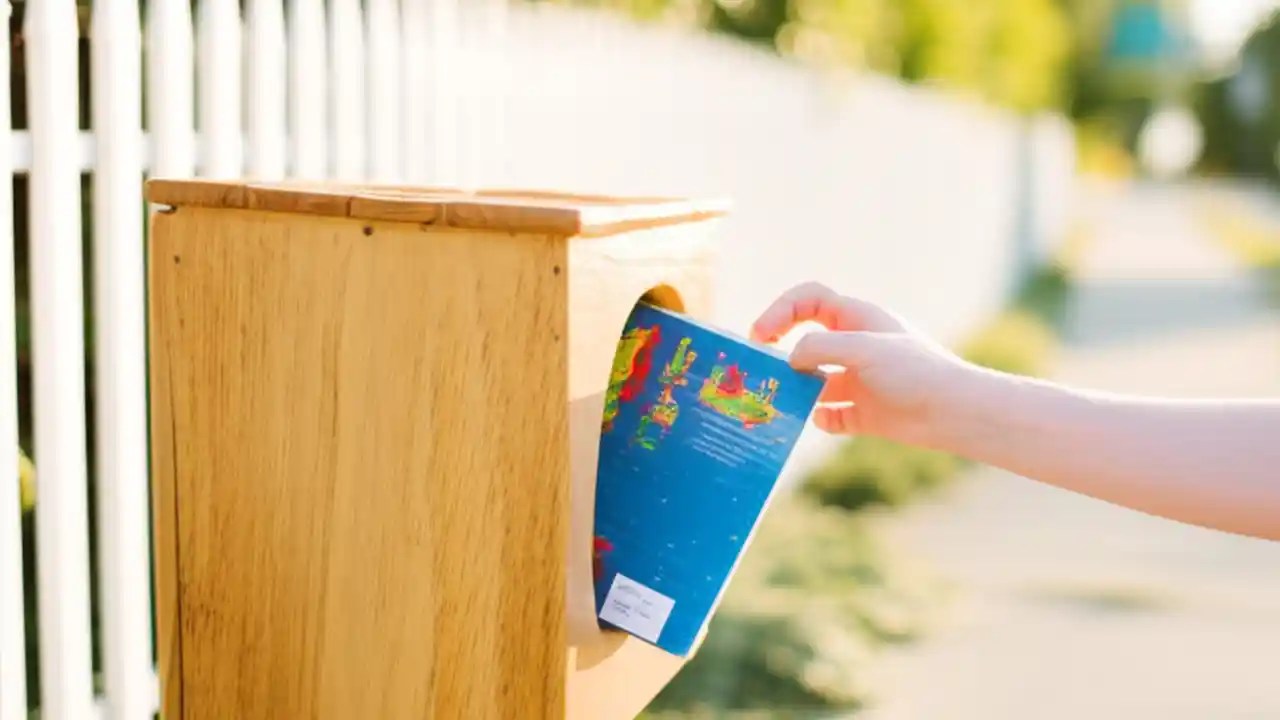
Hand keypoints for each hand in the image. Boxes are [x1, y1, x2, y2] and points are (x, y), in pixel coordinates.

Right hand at [750, 282, 972, 445]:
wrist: (954, 412)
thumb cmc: (914, 370)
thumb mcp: (863, 348)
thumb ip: (820, 347)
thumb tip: (789, 359)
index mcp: (856, 320)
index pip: (808, 300)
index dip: (780, 311)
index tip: (762, 336)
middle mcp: (855, 347)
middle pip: (805, 342)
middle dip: (781, 356)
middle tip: (763, 373)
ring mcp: (859, 380)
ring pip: (814, 382)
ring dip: (796, 391)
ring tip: (781, 402)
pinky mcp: (866, 413)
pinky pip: (832, 415)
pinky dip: (822, 418)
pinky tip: (823, 419)